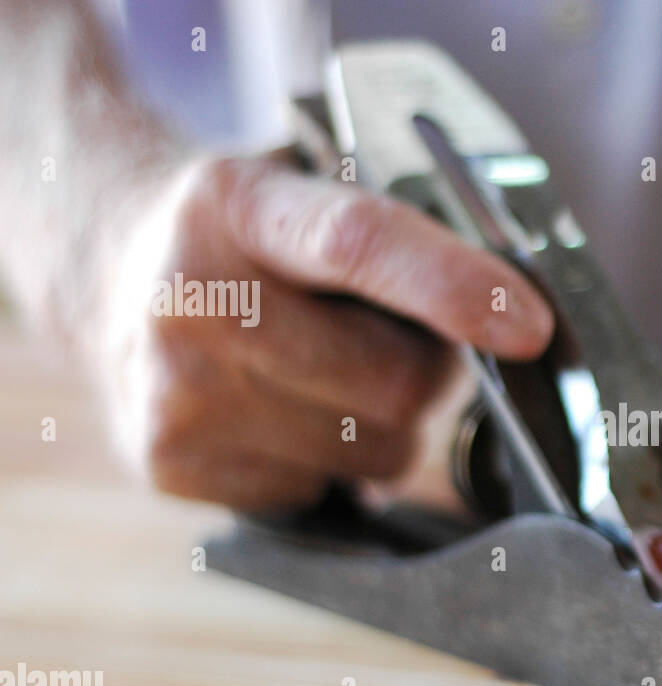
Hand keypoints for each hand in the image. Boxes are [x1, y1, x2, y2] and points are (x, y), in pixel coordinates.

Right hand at [95, 153, 552, 509]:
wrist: (107, 266)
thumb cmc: (243, 237)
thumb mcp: (303, 193)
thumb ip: (399, 244)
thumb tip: (512, 330)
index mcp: (240, 206)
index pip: (360, 243)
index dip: (455, 289)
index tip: (529, 328)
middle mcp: (194, 300)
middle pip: (393, 384)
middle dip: (425, 375)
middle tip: (387, 342)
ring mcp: (176, 393)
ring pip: (375, 454)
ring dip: (381, 426)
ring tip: (320, 374)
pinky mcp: (170, 464)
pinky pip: (323, 492)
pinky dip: (326, 463)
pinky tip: (278, 413)